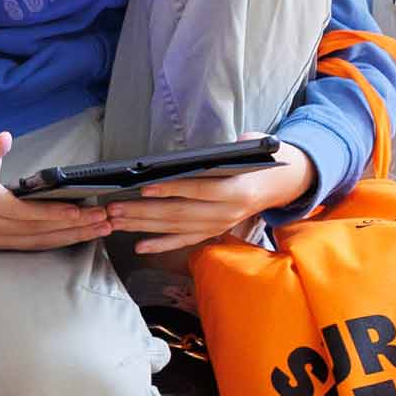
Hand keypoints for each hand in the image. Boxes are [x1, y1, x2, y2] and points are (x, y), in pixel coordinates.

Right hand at [0, 131, 110, 250]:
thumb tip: (4, 137)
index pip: (22, 212)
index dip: (51, 213)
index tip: (77, 210)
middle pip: (38, 230)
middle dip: (73, 226)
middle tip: (102, 220)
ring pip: (40, 242)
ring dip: (72, 237)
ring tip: (99, 229)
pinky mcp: (1, 245)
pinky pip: (35, 246)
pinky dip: (59, 241)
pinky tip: (79, 236)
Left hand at [105, 140, 316, 253]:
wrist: (280, 186)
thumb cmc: (260, 163)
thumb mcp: (251, 150)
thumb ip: (231, 150)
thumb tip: (208, 151)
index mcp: (237, 190)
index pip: (199, 190)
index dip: (171, 189)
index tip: (144, 188)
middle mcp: (226, 213)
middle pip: (179, 213)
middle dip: (143, 211)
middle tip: (115, 207)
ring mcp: (218, 226)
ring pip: (176, 228)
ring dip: (143, 225)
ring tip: (117, 221)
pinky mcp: (212, 233)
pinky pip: (183, 241)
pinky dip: (161, 245)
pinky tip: (139, 246)